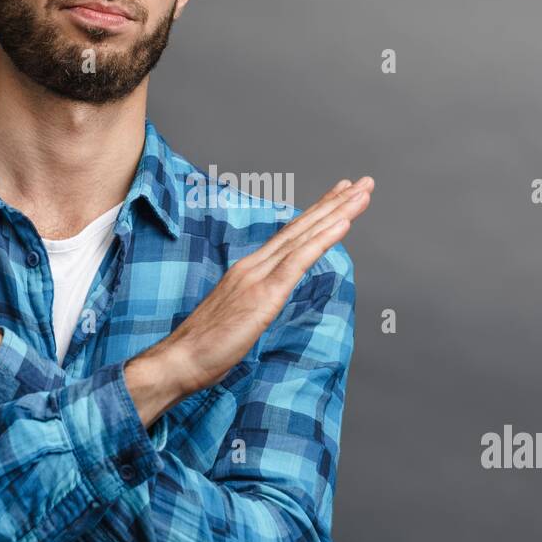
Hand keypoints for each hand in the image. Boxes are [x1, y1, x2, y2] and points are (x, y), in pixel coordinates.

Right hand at [125, 176, 373, 423]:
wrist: (180, 359)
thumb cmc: (205, 347)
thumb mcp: (237, 317)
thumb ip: (255, 303)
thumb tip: (270, 302)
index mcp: (248, 269)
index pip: (289, 235)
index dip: (316, 214)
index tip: (338, 196)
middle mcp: (254, 265)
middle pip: (301, 227)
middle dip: (334, 203)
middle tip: (361, 183)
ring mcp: (258, 277)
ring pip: (304, 236)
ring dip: (336, 212)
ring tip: (361, 193)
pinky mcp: (264, 294)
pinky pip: (298, 261)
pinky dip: (322, 239)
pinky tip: (343, 223)